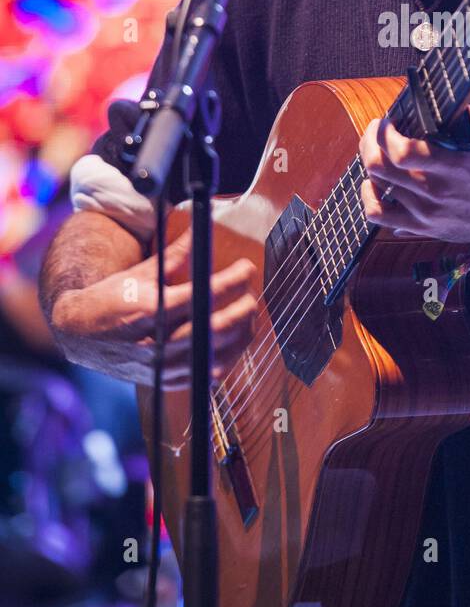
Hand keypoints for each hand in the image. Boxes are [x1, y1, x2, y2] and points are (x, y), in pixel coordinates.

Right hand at [51, 226, 257, 388]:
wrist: (81, 332)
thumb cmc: (112, 297)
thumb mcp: (143, 272)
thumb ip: (178, 253)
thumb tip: (203, 225)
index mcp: (151, 310)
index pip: (204, 295)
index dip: (232, 281)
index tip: (246, 268)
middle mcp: (159, 342)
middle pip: (217, 327)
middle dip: (244, 308)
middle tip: (251, 292)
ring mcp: (164, 366)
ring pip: (218, 353)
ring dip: (242, 332)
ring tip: (248, 313)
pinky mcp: (168, 381)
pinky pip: (209, 374)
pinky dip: (229, 356)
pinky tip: (236, 340)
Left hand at [359, 106, 469, 245]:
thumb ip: (453, 118)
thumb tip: (424, 99)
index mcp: (453, 163)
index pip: (400, 150)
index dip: (384, 131)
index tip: (388, 120)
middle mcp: (436, 189)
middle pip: (378, 166)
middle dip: (369, 141)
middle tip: (377, 130)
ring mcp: (427, 212)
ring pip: (376, 186)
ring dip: (372, 162)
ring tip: (379, 151)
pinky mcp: (424, 228)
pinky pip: (379, 216)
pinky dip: (369, 196)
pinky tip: (374, 184)